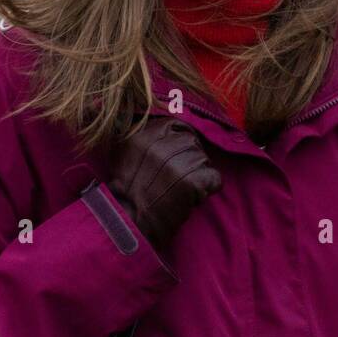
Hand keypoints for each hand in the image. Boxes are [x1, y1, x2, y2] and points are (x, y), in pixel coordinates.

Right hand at [106, 117, 221, 252]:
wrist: (127, 222)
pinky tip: (188, 198)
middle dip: (188, 160)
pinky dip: (207, 190)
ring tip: (176, 190)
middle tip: (172, 179)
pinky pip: (214, 179)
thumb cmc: (126, 190)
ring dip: (196, 176)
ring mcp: (179, 162)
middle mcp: (162, 143)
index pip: (178, 125)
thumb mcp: (124, 150)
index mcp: (145, 132)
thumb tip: (156, 113)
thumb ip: (139, 131)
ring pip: (204, 160)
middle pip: (193, 143)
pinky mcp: (193, 181)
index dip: (181, 141)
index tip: (175, 156)